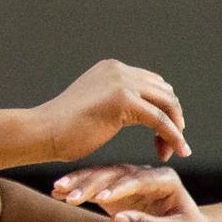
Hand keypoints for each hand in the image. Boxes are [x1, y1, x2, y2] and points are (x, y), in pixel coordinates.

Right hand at [36, 60, 191, 162]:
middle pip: (166, 93)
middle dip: (174, 120)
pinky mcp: (124, 100)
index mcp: (113, 68)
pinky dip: (173, 137)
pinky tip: (178, 152)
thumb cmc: (65, 129)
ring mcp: (122, 82)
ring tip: (171, 152)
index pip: (155, 85)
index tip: (163, 135)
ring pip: (168, 106)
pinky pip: (161, 120)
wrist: (43, 132)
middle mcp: (119, 70)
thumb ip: (118, 101)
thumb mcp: (97, 106)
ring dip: (175, 130)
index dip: (165, 110)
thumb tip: (140, 109)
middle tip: (170, 147)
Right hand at [55, 164, 211, 221]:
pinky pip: (95, 189)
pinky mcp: (118, 192)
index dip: (120, 189)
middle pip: (116, 175)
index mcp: (166, 180)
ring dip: (79, 183)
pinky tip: (57, 192)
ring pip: (101, 177)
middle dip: (92, 184)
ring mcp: (130, 182)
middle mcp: (146, 175)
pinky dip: (78, 190)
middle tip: (69, 194)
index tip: (102, 199)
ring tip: (57, 190)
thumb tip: (115, 221)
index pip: (139, 181)